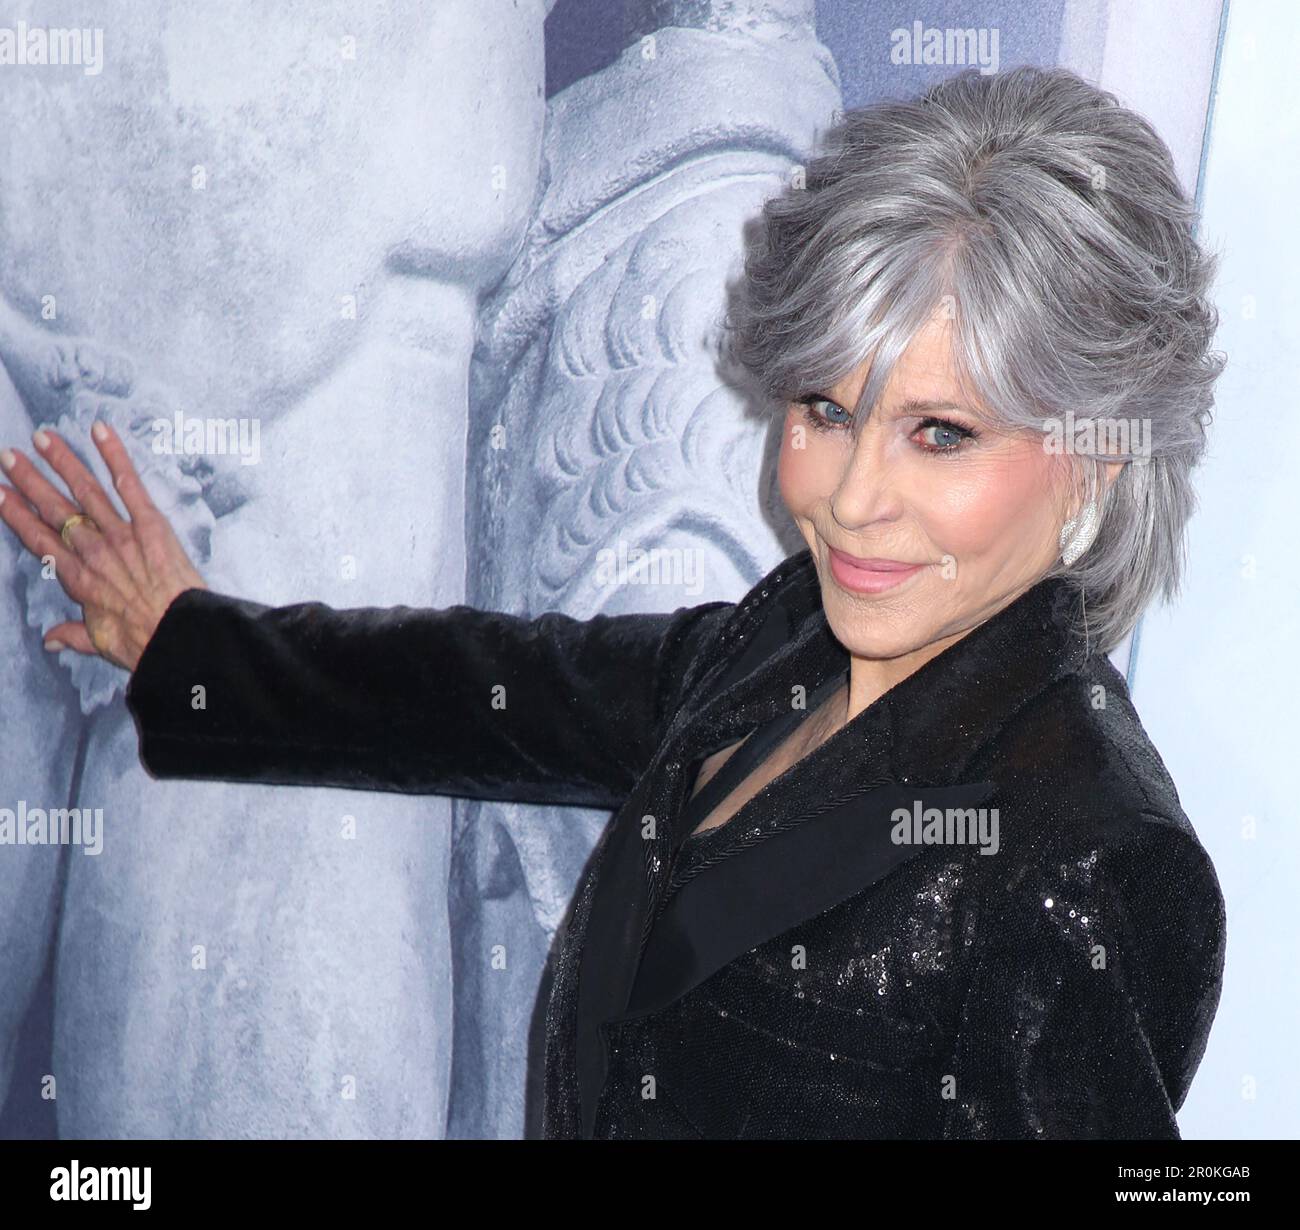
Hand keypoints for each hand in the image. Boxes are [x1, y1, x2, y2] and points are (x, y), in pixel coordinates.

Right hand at [0, 421, 207, 671]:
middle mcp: (92, 550)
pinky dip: (114, 455)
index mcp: (78, 578)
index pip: (39, 539)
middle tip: (7, 455)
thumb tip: (50, 641)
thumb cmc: (144, 641)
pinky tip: (99, 430)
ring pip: (85, 490)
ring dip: (62, 461)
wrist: (180, 633)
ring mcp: (120, 533)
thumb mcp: (102, 644)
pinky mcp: (150, 523)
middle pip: (55, 509)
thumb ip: (74, 635)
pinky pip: (130, 484)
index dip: (16, 515)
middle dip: (29, 480)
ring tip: (42, 437)